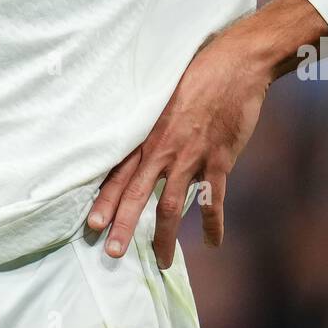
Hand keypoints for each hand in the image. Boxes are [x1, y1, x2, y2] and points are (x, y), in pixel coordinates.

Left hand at [86, 30, 272, 268]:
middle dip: (124, 226)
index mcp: (148, 133)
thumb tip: (139, 143)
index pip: (120, 173)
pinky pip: (214, 201)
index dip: (106, 200)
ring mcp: (192, 156)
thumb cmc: (198, 76)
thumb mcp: (163, 97)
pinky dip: (214, 224)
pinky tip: (213, 243)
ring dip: (166, 237)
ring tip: (162, 262)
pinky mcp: (219, 160)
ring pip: (172, 205)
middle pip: (138, 194)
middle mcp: (165, 148)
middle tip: (112, 254)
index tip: (92, 225)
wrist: (235, 65)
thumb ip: (151, 124)